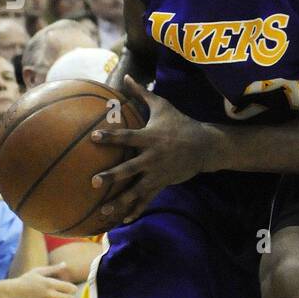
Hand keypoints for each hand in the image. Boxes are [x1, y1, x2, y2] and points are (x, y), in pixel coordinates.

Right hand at [10, 264, 75, 297]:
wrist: (12, 293)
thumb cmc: (25, 280)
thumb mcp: (38, 271)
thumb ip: (53, 268)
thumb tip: (65, 264)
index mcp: (50, 283)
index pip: (71, 288)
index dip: (72, 289)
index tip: (69, 288)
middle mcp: (49, 294)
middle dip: (70, 297)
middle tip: (66, 295)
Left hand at [89, 75, 210, 224]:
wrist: (205, 146)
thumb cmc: (180, 123)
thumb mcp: (163, 106)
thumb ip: (142, 94)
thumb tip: (126, 77)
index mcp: (150, 138)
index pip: (127, 137)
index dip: (111, 137)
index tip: (93, 138)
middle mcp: (152, 157)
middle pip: (129, 169)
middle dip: (112, 176)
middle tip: (95, 181)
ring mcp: (157, 173)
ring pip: (136, 190)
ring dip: (120, 201)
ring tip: (104, 210)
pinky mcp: (162, 184)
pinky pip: (147, 199)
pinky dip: (135, 210)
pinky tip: (122, 220)